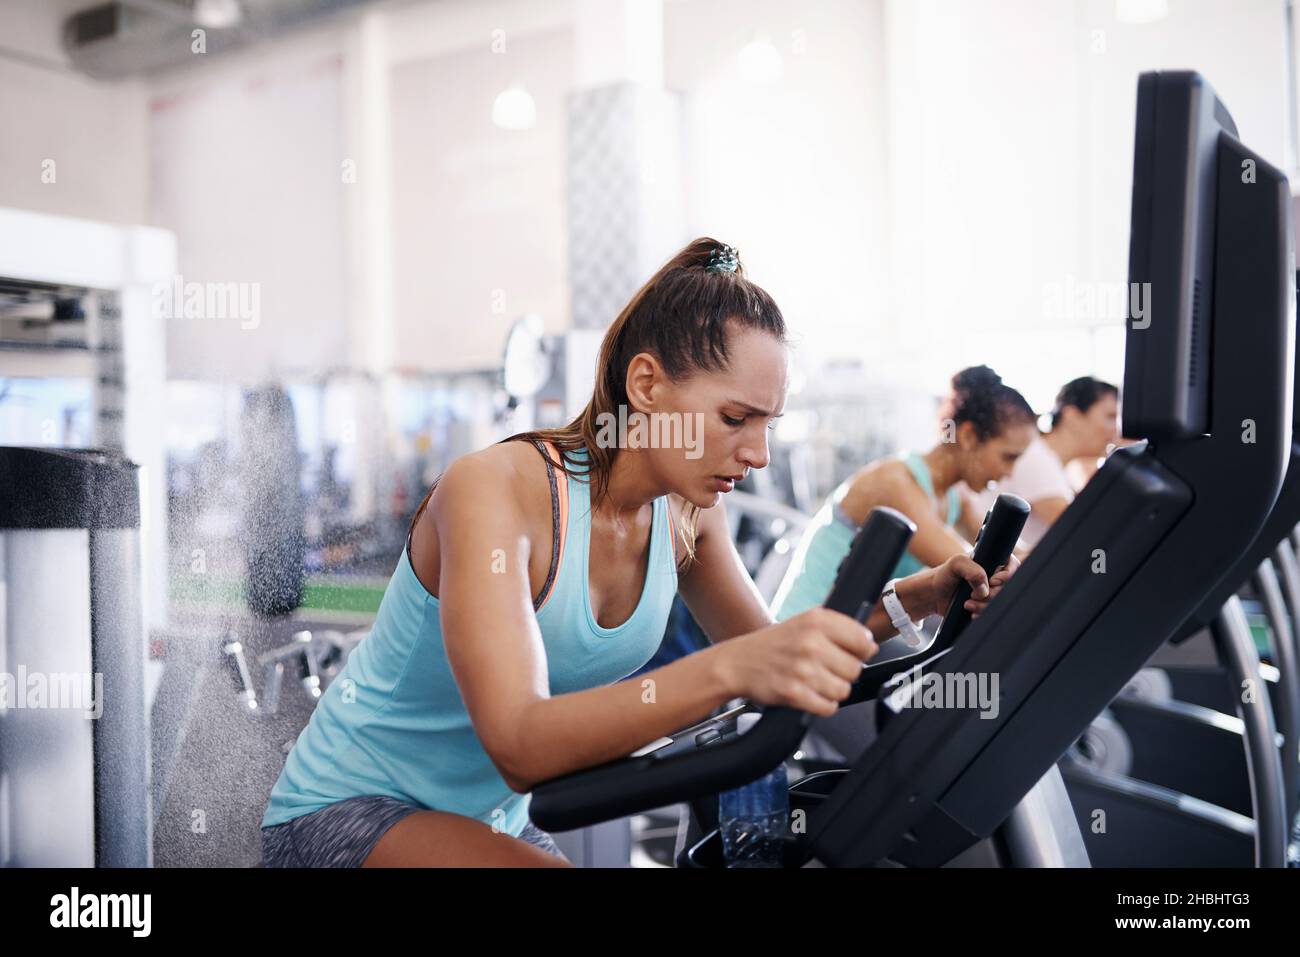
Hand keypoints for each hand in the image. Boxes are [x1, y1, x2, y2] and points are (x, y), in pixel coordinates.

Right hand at [719, 609, 876, 716]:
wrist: (737, 662)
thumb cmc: (773, 645)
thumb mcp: (804, 623)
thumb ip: (838, 629)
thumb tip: (870, 646)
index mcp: (817, 620)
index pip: (863, 640)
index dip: (860, 651)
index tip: (850, 653)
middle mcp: (811, 642)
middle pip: (855, 669)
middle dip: (843, 673)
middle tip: (825, 669)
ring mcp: (803, 669)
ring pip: (843, 690)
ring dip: (832, 690)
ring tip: (815, 682)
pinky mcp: (794, 693)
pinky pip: (828, 707)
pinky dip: (821, 705)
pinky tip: (809, 694)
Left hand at [906, 554, 1019, 618]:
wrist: (933, 596)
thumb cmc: (944, 575)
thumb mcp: (956, 563)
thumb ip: (972, 569)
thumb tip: (985, 588)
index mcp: (992, 562)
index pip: (1014, 566)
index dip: (1008, 575)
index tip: (993, 581)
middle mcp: (995, 578)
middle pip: (1010, 588)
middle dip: (992, 594)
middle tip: (974, 594)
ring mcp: (992, 594)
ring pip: (1002, 602)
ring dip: (985, 605)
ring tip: (968, 603)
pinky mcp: (987, 607)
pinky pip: (994, 613)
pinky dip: (983, 614)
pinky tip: (971, 612)